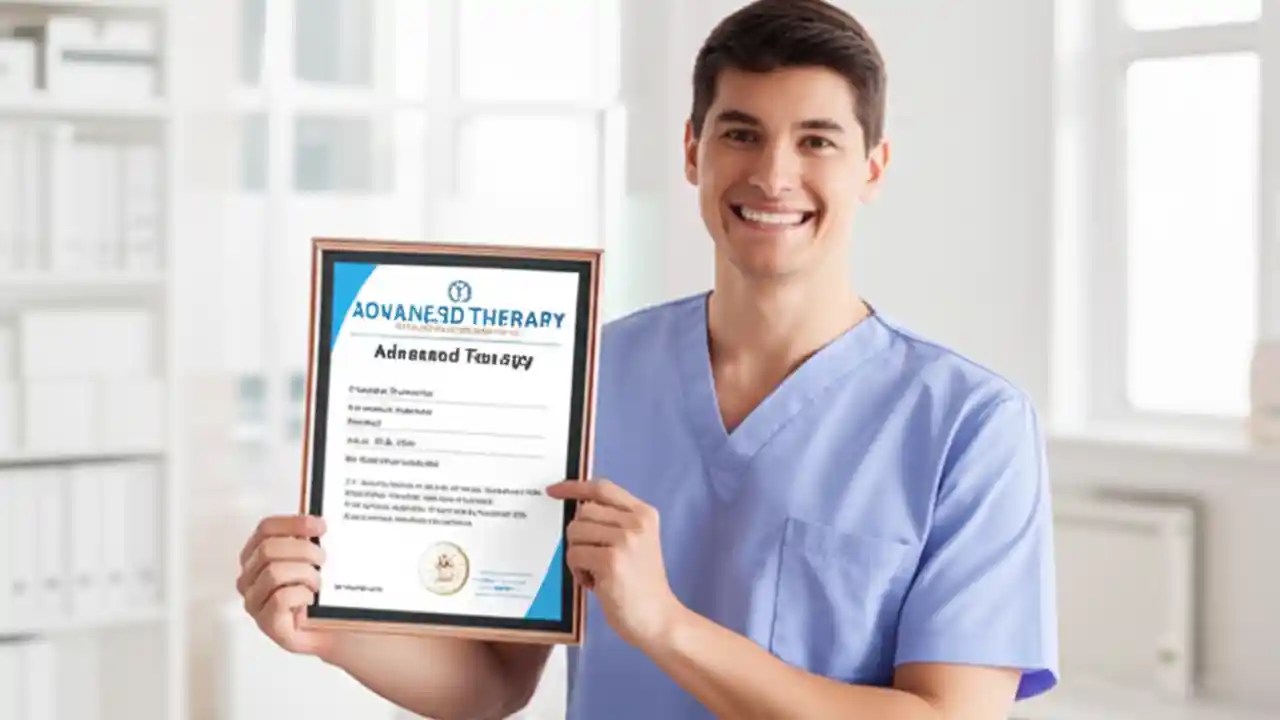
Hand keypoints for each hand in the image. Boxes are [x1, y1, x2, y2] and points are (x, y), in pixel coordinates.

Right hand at [235, 514, 331, 656]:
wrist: (338, 629)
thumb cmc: (325, 594)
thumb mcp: (316, 560)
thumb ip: (310, 539)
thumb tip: (319, 518)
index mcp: (258, 556)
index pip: (266, 528)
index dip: (293, 523)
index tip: (320, 526)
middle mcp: (251, 578)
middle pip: (268, 549)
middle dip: (303, 550)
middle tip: (322, 560)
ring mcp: (256, 602)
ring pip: (273, 572)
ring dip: (305, 574)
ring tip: (318, 583)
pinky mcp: (268, 624)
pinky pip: (280, 598)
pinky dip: (301, 595)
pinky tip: (311, 599)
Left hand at [545, 479, 685, 648]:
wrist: (659, 619)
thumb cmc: (642, 585)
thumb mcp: (639, 543)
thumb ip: (615, 522)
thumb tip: (577, 510)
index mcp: (644, 514)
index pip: (602, 488)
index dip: (574, 487)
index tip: (553, 490)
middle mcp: (636, 523)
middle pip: (583, 511)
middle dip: (579, 535)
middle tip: (593, 558)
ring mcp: (625, 541)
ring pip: (575, 532)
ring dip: (577, 554)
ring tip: (596, 572)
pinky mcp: (611, 561)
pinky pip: (574, 555)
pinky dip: (578, 571)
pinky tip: (595, 583)